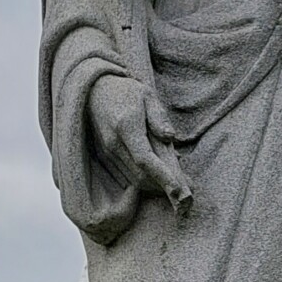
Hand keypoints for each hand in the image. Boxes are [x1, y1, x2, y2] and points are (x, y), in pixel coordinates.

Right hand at [89, 73, 191, 213]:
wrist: (95, 89)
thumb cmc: (126, 91)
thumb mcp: (147, 95)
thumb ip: (159, 117)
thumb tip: (170, 138)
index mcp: (126, 127)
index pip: (145, 159)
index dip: (162, 176)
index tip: (179, 189)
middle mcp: (114, 143)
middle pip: (140, 175)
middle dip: (163, 187)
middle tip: (186, 191)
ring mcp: (107, 151)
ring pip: (133, 178)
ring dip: (154, 186)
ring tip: (177, 187)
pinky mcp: (105, 155)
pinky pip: (126, 175)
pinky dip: (144, 180)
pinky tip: (160, 177)